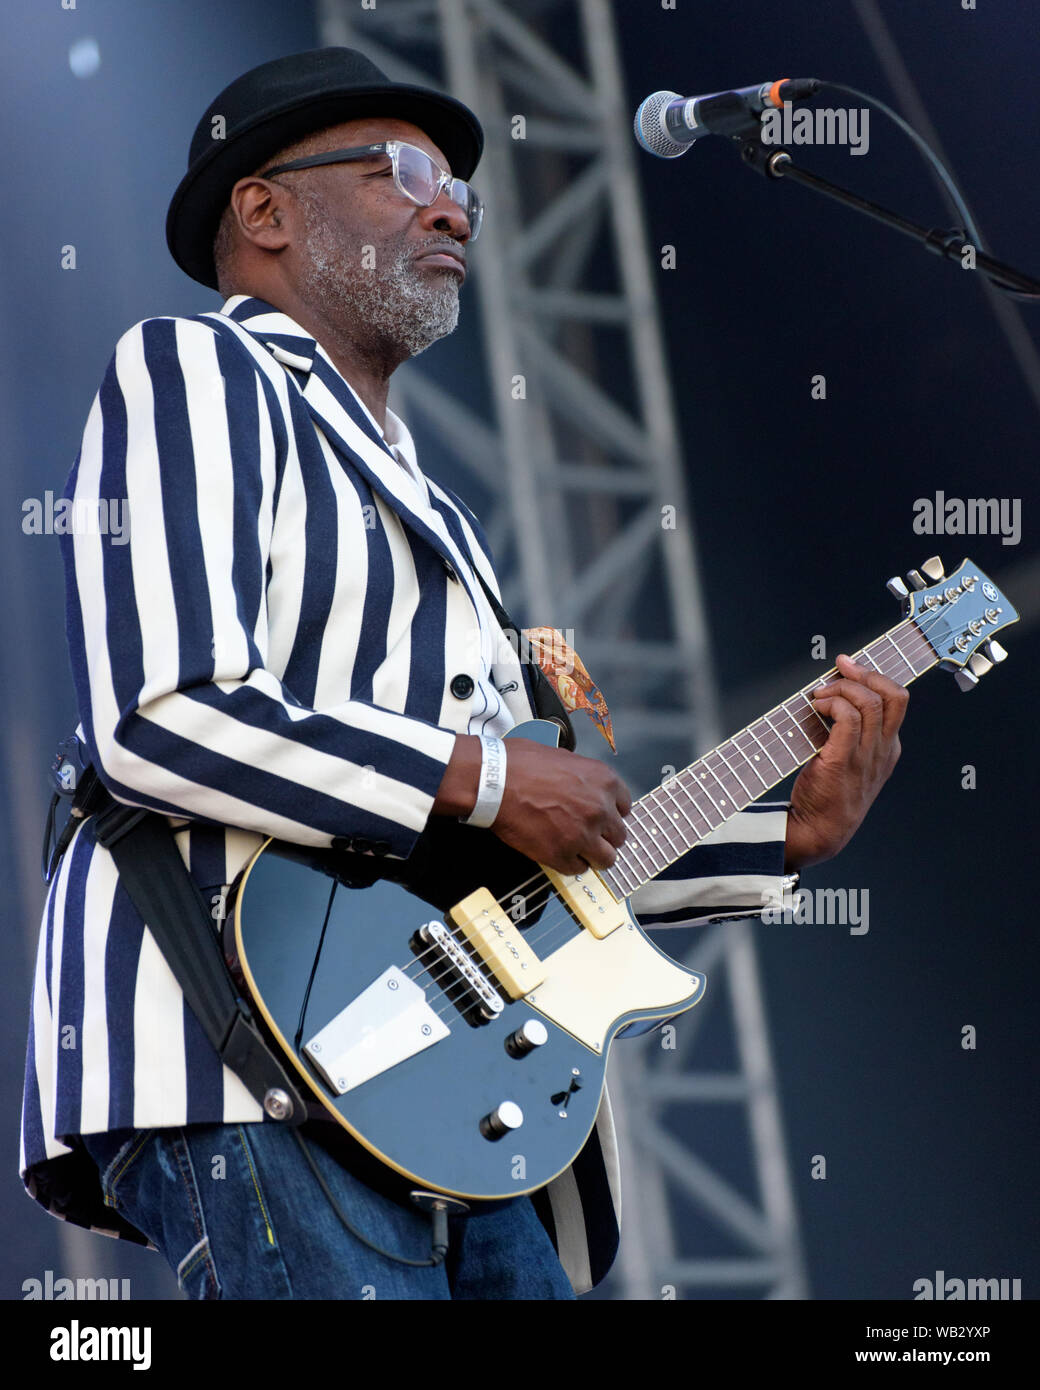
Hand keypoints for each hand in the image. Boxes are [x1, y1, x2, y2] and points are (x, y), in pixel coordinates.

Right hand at [433, 734, 630, 873]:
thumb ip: (584, 777)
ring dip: (593, 856)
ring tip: (578, 851)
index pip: (625, 807)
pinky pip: (578, 869)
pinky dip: (569, 864)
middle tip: (587, 835)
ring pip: (606, 859)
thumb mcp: (564, 757)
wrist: (494, 782)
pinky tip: (558, 853)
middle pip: (619, 836)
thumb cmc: (520, 764)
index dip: (611, 813)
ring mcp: (583, 834)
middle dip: (604, 836)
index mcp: (605, 781)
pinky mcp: (562, 854)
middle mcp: (600, 809)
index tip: (601, 817)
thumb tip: (586, 787)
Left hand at [784, 654, 908, 869]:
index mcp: (888, 748)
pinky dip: (832, 704)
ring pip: (869, 702)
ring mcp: (866, 756)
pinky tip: (817, 708)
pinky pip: (847, 718)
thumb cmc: (828, 793)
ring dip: (841, 689)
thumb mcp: (851, 760)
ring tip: (820, 696)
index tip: (849, 666)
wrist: (820, 830)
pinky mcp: (843, 761)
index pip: (897, 700)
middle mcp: (883, 750)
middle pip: (893, 695)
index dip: (875, 676)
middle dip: (864, 673)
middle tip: (838, 671)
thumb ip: (848, 732)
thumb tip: (829, 694)